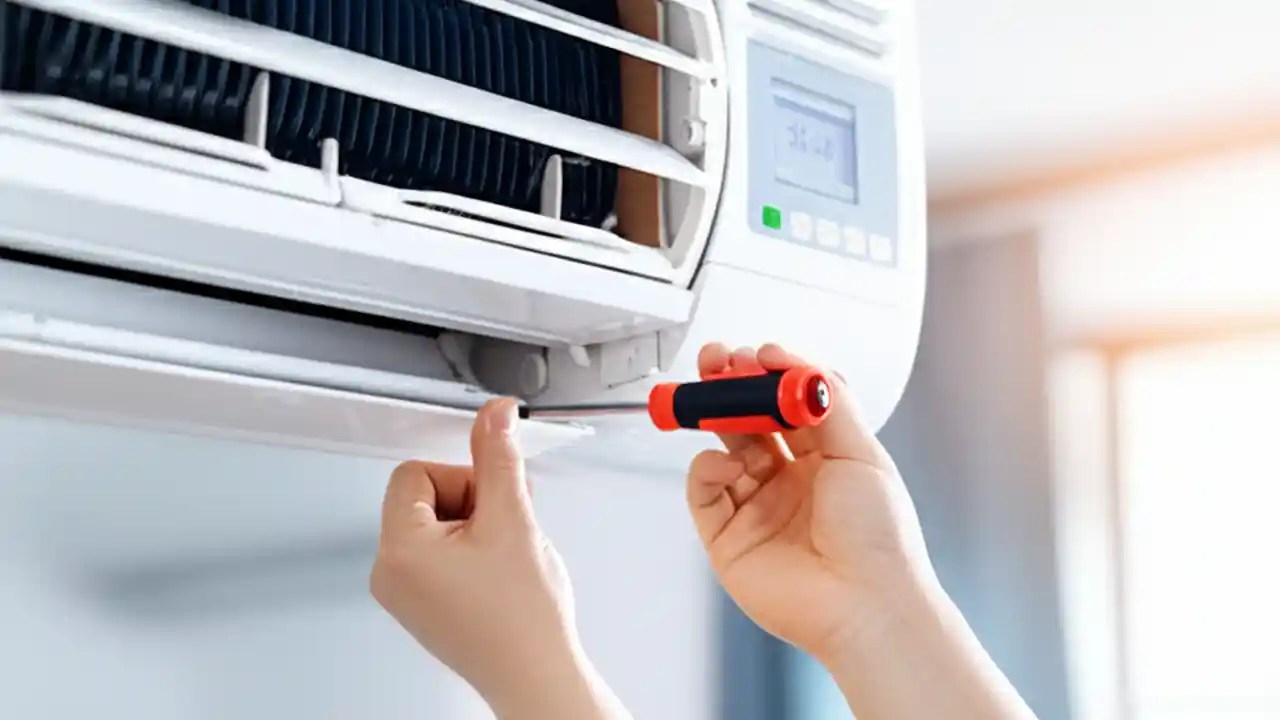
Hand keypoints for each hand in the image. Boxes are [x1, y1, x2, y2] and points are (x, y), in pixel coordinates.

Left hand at [370, 399, 628, 719]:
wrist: (537, 674)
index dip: (462, 477)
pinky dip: (469, 551)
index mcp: (399, 550)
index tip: (493, 500)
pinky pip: (436, 554)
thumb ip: (499, 456)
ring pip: (433, 524)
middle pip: (422, 496)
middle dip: (471, 500)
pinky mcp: (420, 606)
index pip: (414, 473)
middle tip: (506, 526)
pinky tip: (499, 571)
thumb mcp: (514, 518)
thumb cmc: (524, 617)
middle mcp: (389, 573)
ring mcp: (403, 593)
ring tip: (507, 554)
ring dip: (475, 524)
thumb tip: (495, 414)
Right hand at [688, 343, 1035, 719]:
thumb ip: (829, 404)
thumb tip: (796, 367)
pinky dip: (707, 468)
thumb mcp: (864, 454)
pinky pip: (704, 491)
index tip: (757, 355)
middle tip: (717, 362)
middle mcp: (790, 482)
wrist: (866, 605)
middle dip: (731, 388)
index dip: (769, 377)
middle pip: (750, 422)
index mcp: (826, 461)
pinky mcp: (729, 538)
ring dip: (716, 419)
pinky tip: (726, 462)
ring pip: (723, 449)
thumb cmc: (880, 540)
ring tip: (715, 398)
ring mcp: (758, 509)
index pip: (788, 406)